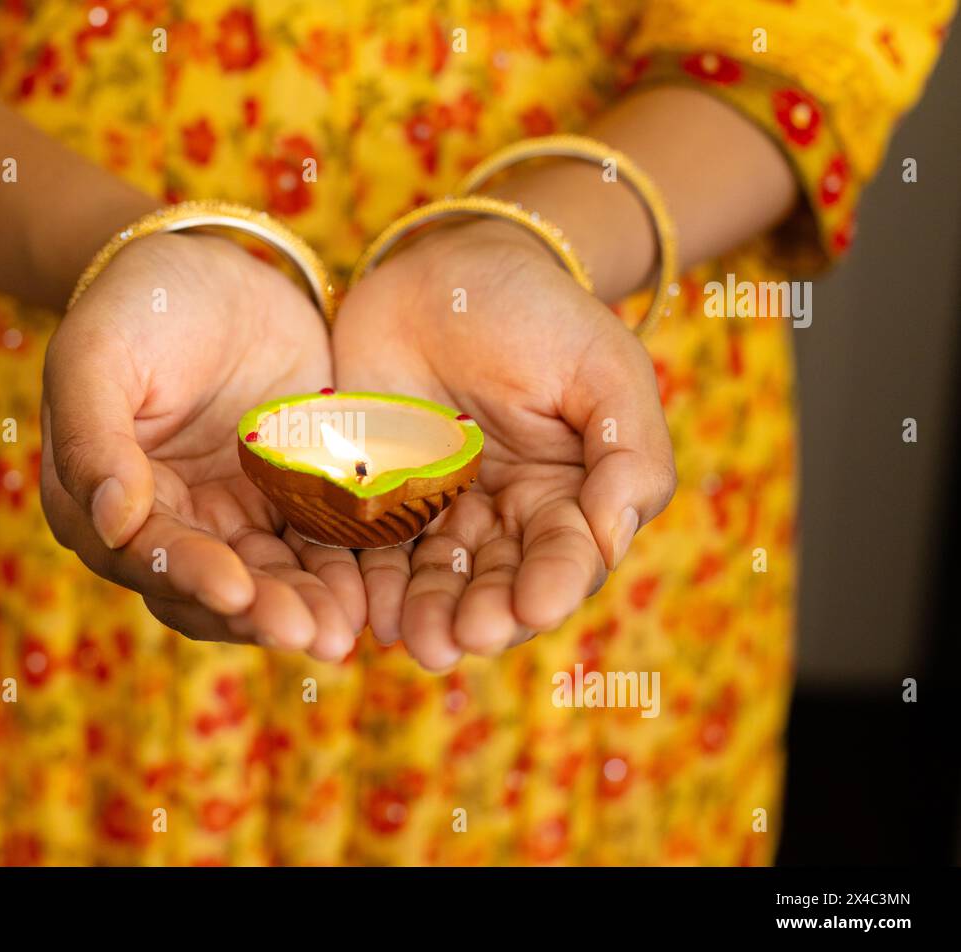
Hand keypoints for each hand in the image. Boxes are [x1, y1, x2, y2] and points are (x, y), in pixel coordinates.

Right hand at [42, 232, 364, 660]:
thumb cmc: (141, 304)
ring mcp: (230, 518)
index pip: (145, 555)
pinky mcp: (288, 502)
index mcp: (101, 503)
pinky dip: (341, 572)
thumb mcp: (99, 354)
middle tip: (309, 634)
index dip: (190, 576)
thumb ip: (94, 438)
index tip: (236, 590)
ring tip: (344, 630)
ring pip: (267, 579)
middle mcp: (165, 525)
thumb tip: (112, 524)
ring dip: (304, 607)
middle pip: (211, 587)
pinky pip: (316, 548)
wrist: (216, 268)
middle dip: (260, 612)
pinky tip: (373, 592)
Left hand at [332, 219, 675, 670]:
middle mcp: (501, 515)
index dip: (552, 584)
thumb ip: (629, 453)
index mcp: (566, 493)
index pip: (565, 556)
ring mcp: (434, 508)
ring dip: (428, 613)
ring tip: (420, 642)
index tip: (536, 607)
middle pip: (497, 581)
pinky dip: (370, 581)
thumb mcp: (604, 367)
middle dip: (486, 614)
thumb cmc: (536, 311)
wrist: (442, 263)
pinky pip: (370, 547)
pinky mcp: (372, 495)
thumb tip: (615, 539)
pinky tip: (369, 609)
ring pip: (434, 577)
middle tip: (466, 638)